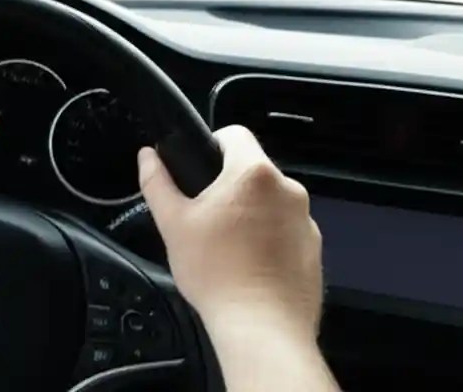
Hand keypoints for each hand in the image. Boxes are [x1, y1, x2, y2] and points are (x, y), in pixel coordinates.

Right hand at [137, 126, 322, 340]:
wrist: (262, 328)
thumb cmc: (216, 273)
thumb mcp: (173, 224)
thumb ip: (157, 183)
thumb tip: (147, 157)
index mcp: (254, 174)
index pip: (234, 134)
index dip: (211, 145)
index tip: (197, 170)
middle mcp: (289, 189)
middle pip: (253, 171)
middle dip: (229, 187)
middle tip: (205, 217)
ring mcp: (307, 219)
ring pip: (271, 202)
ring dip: (251, 214)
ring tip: (226, 247)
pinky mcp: (314, 248)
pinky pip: (287, 230)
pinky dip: (269, 239)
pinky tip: (249, 265)